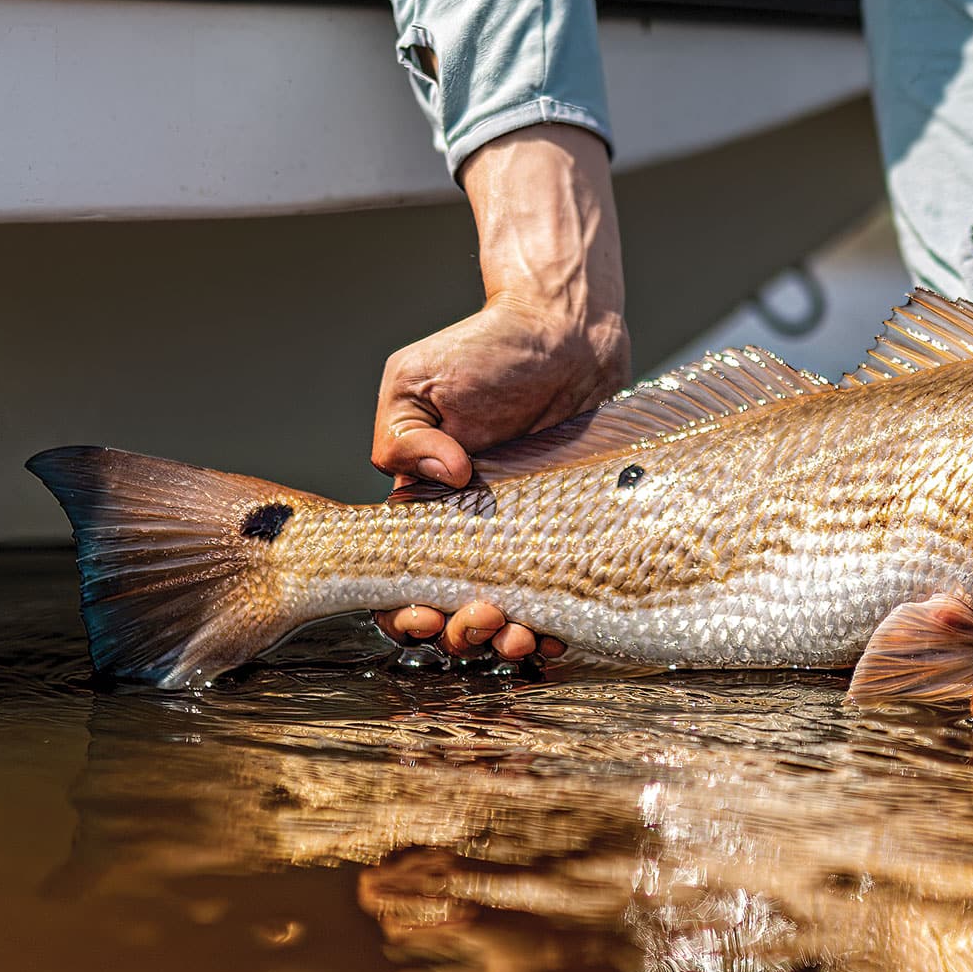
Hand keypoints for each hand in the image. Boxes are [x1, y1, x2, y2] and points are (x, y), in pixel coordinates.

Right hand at [375, 122, 627, 658]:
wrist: (566, 330)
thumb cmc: (484, 349)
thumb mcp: (415, 380)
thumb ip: (404, 435)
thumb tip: (444, 478)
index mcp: (421, 509)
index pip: (399, 584)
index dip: (404, 614)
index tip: (425, 613)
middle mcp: (471, 533)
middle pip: (453, 615)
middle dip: (462, 635)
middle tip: (483, 619)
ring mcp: (525, 537)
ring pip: (509, 616)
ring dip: (509, 641)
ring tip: (524, 635)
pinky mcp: (573, 532)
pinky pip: (566, 593)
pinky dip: (562, 624)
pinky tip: (565, 631)